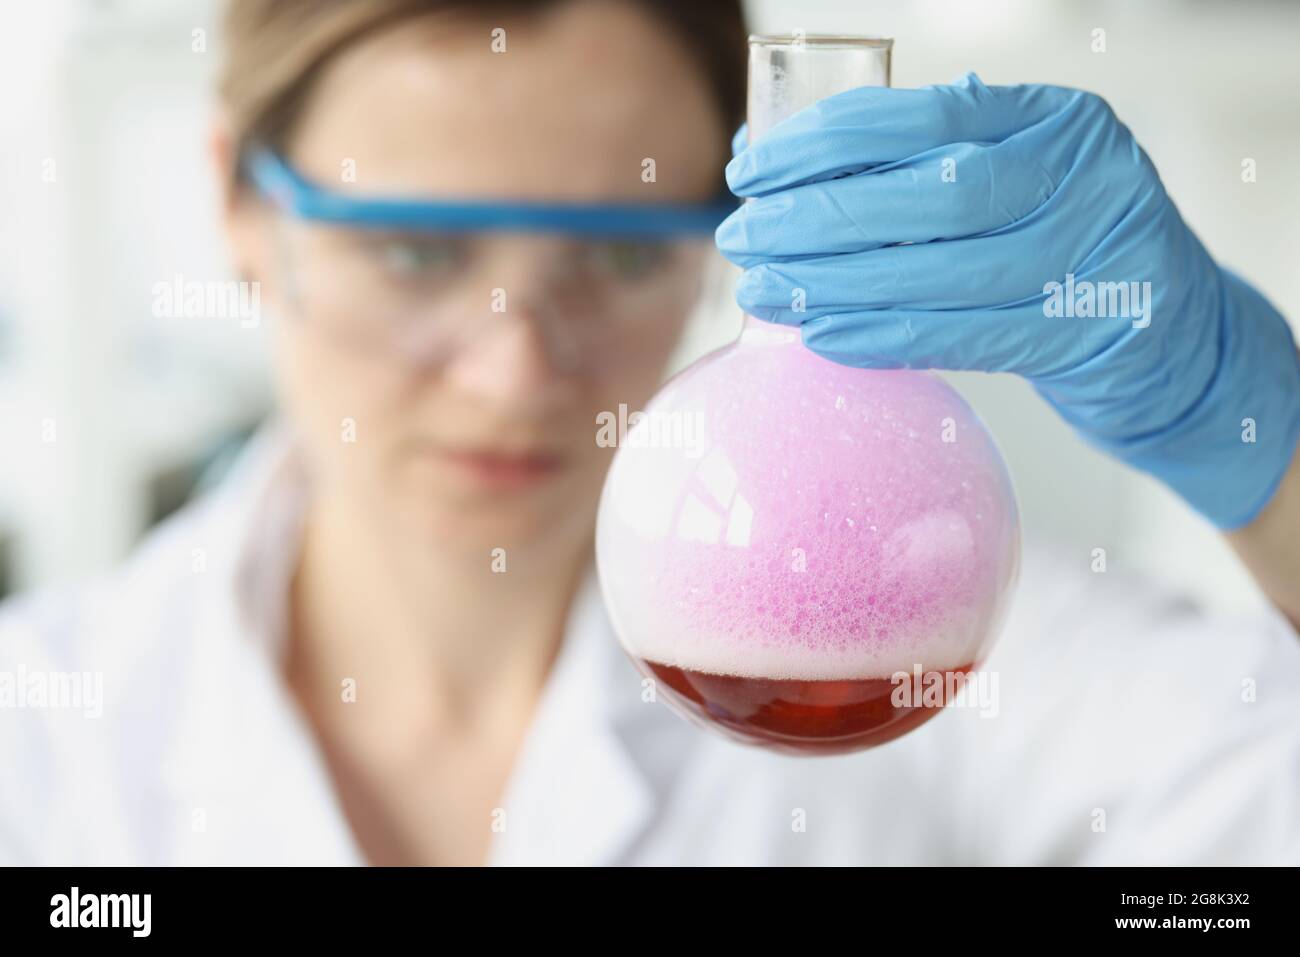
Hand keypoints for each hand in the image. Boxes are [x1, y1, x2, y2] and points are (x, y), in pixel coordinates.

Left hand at [716, 73, 1299, 529]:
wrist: (1177, 337)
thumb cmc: (1065, 248)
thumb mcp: (1016, 182)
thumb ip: (921, 166)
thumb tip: (775, 160)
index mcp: (1054, 122)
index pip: (925, 119)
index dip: (828, 142)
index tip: (754, 167)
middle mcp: (1079, 178)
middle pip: (926, 195)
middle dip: (816, 216)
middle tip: (743, 235)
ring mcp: (1089, 259)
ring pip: (937, 270)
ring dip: (833, 284)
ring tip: (762, 289)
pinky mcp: (1082, 335)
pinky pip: (961, 336)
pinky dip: (883, 336)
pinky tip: (821, 335)